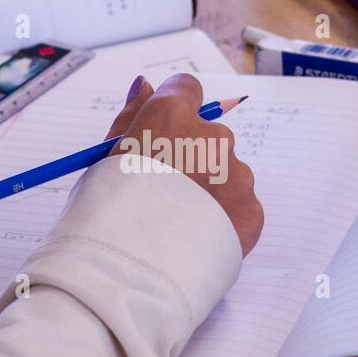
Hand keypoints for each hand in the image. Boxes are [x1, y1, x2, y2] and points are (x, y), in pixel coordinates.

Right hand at [105, 74, 263, 256]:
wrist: (131, 272)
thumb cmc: (106, 213)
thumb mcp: (105, 157)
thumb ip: (130, 116)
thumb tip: (145, 84)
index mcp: (172, 117)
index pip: (186, 89)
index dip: (173, 112)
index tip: (163, 133)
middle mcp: (212, 137)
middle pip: (208, 135)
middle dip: (192, 156)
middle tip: (165, 193)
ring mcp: (237, 175)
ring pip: (227, 172)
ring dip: (210, 190)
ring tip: (179, 224)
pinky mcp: (252, 211)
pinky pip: (239, 207)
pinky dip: (223, 220)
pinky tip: (198, 239)